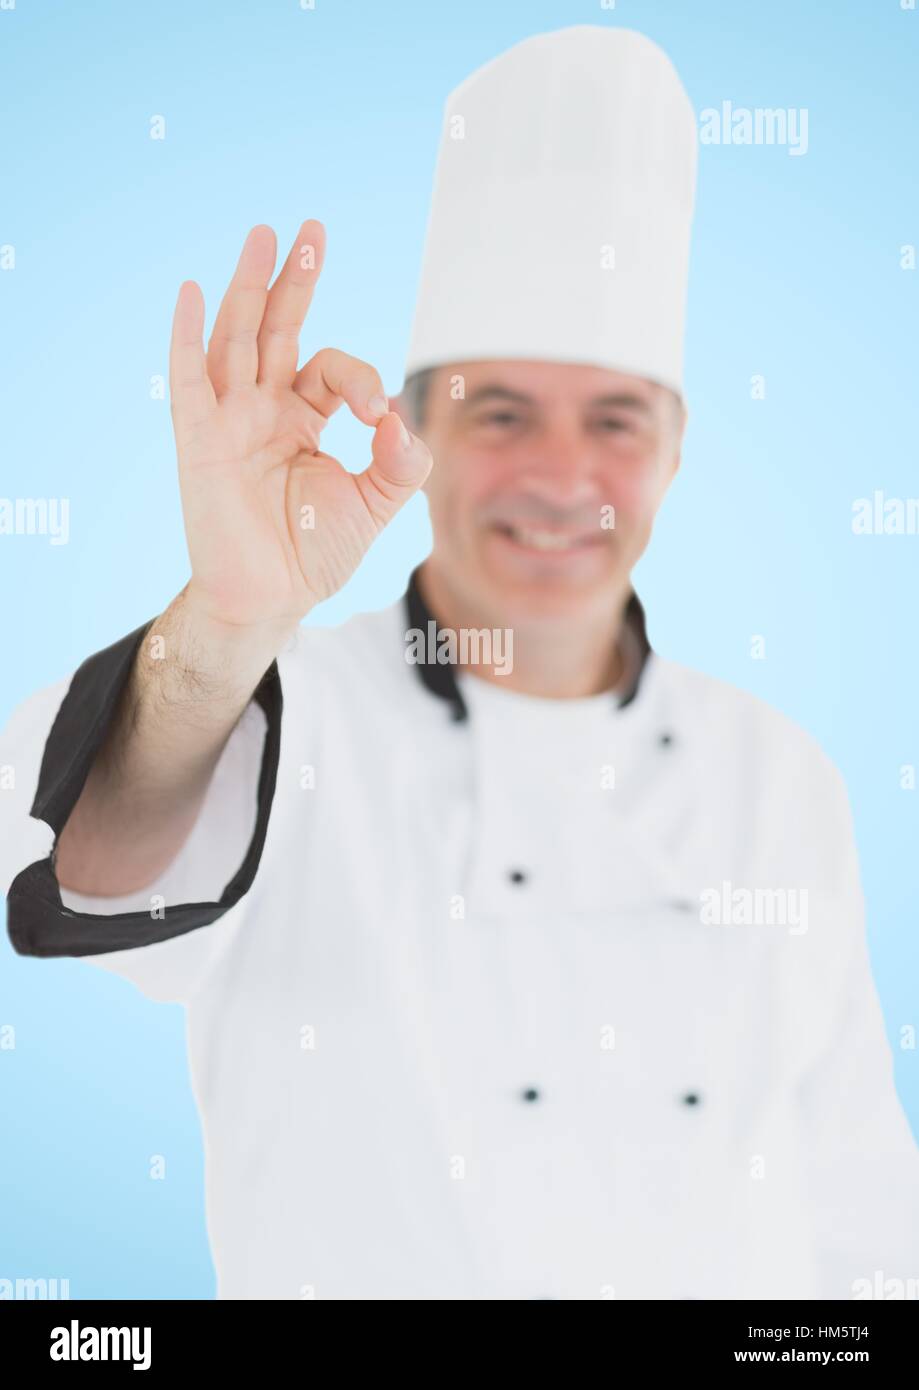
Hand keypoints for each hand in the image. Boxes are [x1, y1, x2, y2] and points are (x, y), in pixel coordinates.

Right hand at [169, 220, 430, 629]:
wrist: (272, 599)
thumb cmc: (315, 554)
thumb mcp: (376, 504)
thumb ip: (401, 461)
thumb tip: (399, 418)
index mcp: (300, 419)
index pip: (331, 370)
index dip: (362, 379)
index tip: (378, 415)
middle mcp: (262, 410)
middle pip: (277, 329)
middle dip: (293, 279)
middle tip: (310, 230)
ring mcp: (228, 421)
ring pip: (236, 340)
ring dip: (248, 287)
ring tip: (264, 235)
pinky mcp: (200, 442)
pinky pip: (189, 382)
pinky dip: (187, 337)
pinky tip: (193, 293)